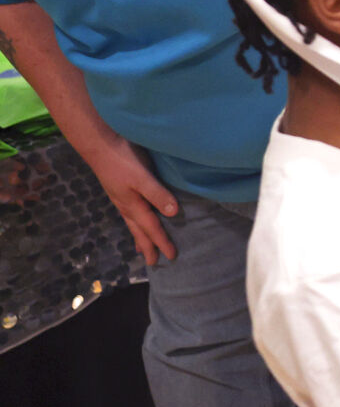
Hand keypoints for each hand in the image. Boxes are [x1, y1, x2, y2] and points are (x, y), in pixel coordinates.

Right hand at [81, 131, 178, 264]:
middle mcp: (126, 205)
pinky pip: (128, 213)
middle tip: (154, 262)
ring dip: (139, 236)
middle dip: (148, 245)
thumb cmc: (122, 160)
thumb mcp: (142, 177)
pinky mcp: (119, 189)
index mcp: (133, 205)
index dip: (162, 242)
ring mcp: (120, 197)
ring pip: (132, 223)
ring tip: (142, 248)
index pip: (151, 228)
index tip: (172, 256)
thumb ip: (157, 194)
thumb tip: (173, 213)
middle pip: (139, 230)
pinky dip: (134, 221)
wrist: (100, 144)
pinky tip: (134, 217)